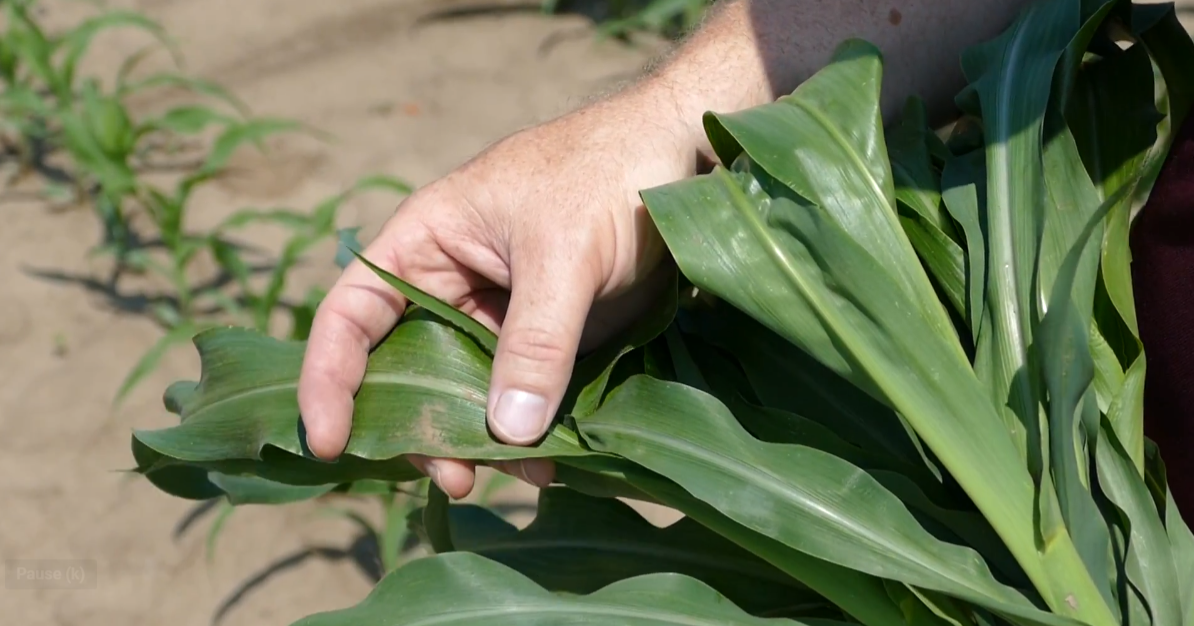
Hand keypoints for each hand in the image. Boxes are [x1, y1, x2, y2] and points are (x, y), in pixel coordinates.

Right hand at [296, 93, 696, 497]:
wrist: (686, 163)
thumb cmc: (609, 176)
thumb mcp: (565, 256)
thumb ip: (536, 342)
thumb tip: (507, 433)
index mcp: (426, 243)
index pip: (350, 315)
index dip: (328, 379)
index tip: (329, 443)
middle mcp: (451, 285)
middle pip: (405, 371)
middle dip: (421, 428)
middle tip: (454, 476)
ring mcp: (499, 316)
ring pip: (466, 394)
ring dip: (484, 441)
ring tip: (527, 474)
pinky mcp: (546, 340)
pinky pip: (521, 396)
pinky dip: (532, 432)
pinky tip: (556, 461)